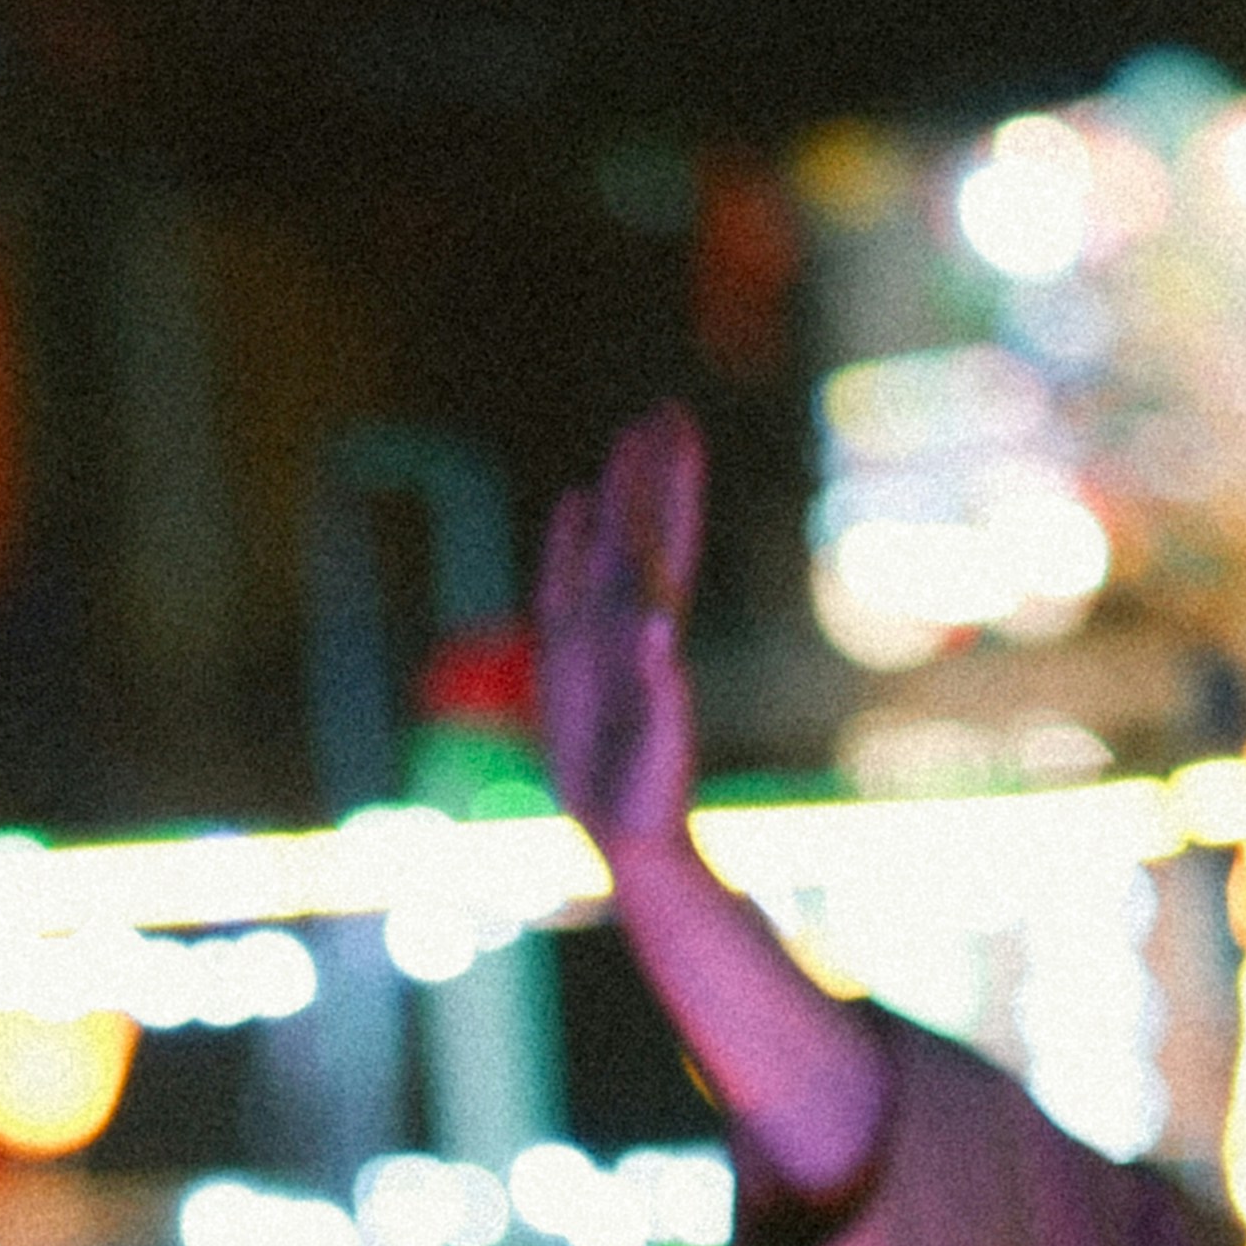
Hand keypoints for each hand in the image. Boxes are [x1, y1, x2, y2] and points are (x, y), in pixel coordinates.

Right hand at [527, 400, 710, 856]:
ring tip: (623, 441)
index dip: (673, 483)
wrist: (628, 835)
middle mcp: (629, 619)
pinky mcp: (568, 655)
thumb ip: (658, 682)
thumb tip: (656, 624)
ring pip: (606, 543)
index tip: (679, 427)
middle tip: (660, 409)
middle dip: (649, 470)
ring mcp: (598, 633)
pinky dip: (567, 538)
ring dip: (616, 492)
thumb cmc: (653, 797)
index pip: (665, 538)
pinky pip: (566, 579)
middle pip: (641, 527)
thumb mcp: (660, 740)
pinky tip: (571, 505)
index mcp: (654, 630)